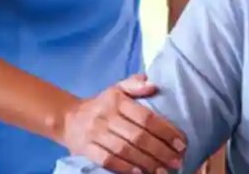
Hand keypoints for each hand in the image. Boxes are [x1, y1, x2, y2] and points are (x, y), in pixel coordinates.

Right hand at [58, 74, 186, 173]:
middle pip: (138, 136)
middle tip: (177, 161)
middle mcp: (106, 116)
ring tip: (163, 171)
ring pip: (124, 150)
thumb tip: (153, 83)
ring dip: (146, 162)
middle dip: (160, 150)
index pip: (146, 117)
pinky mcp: (86, 149)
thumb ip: (134, 85)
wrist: (67, 118)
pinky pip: (107, 160)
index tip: (181, 143)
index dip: (165, 131)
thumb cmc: (101, 105)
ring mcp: (95, 133)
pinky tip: (140, 173)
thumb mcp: (116, 89)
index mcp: (117, 100)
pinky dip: (124, 168)